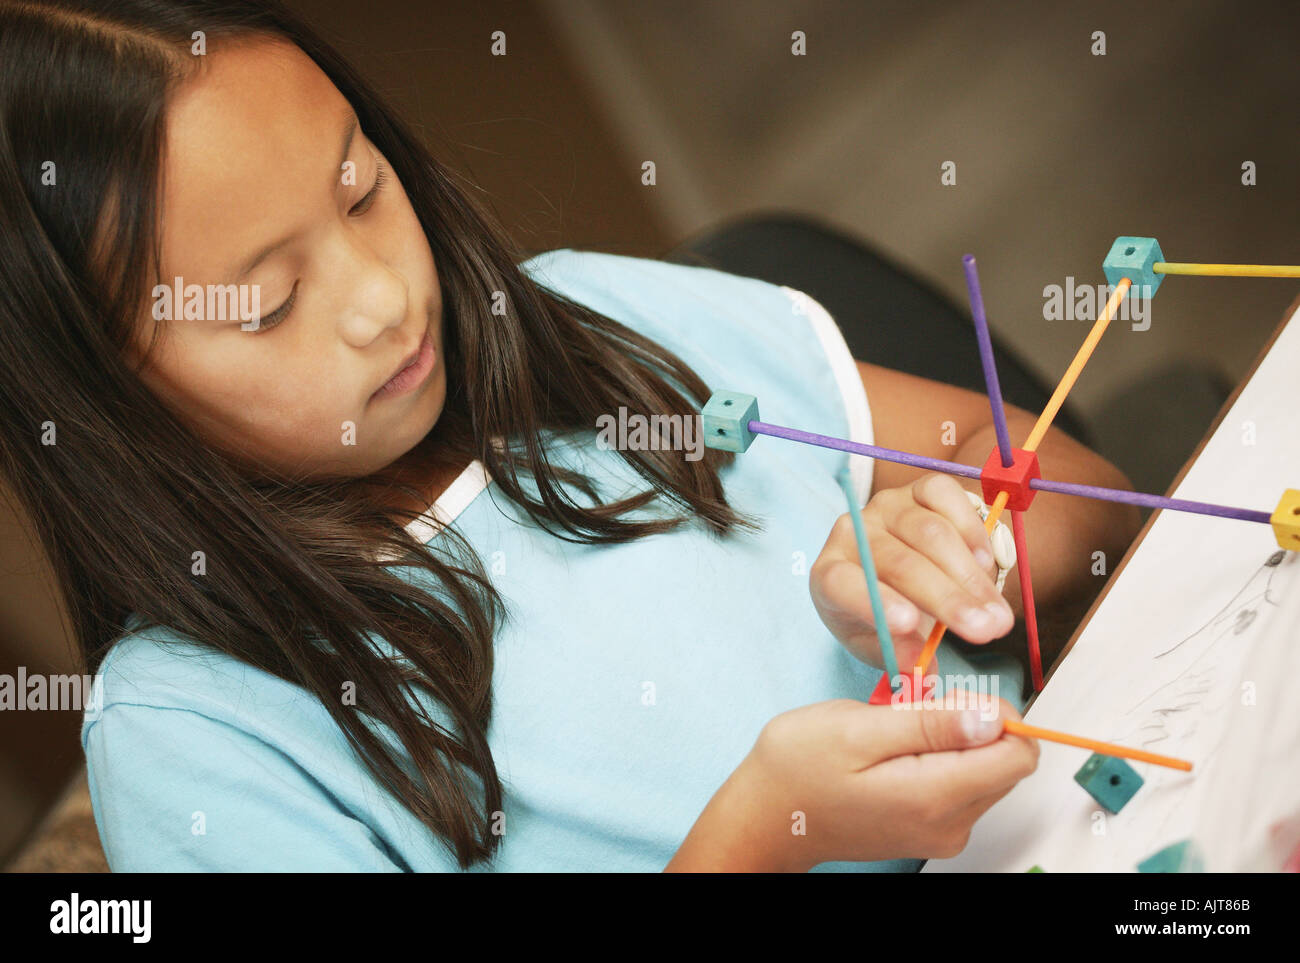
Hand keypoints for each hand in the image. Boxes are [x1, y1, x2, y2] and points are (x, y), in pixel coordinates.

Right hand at [734, 694, 1037, 868]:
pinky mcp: (931, 831)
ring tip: (899, 732)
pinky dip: (941, 760)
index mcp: (934, 796)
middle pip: (1006, 764)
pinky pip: (962, 787)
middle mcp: (949, 825)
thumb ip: (929, 723)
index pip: (1017, 754)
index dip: (995, 713)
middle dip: (973, 725)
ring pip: (986, 774)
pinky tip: (897, 752)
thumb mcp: (857, 728)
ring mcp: (941, 833)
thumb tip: (993, 718)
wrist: (767, 817)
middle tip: (913, 712)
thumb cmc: (798, 767)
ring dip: (955, 741)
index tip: (949, 697)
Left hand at [810, 472, 1014, 671]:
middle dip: (947, 597)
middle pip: (900, 561)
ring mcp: (886, 507)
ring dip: (971, 576)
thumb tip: (918, 665)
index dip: (876, 602)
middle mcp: (852, 534)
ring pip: (931, 533)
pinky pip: (947, 497)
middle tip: (986, 630)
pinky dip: (971, 530)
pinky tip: (987, 565)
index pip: (843, 583)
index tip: (910, 625)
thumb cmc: (881, 616)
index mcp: (829, 576)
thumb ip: (896, 655)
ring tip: (998, 615)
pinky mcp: (917, 490)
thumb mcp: (880, 646)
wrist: (893, 577)